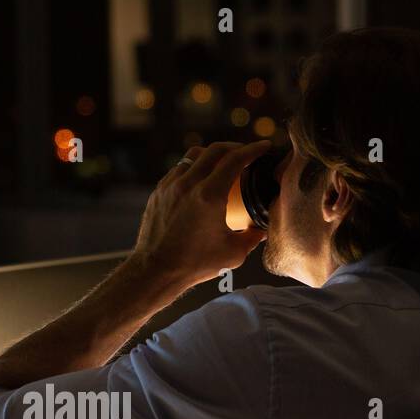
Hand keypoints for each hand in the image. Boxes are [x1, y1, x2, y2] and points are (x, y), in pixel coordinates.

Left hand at [133, 141, 270, 288]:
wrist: (155, 271)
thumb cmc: (193, 265)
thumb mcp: (233, 253)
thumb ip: (253, 237)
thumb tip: (264, 229)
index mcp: (209, 196)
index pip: (235, 160)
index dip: (253, 150)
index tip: (264, 147)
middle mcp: (188, 185)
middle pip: (215, 150)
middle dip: (234, 147)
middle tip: (245, 153)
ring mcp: (170, 186)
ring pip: (193, 156)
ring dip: (211, 155)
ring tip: (222, 163)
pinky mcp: (159, 192)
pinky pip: (178, 169)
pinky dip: (193, 167)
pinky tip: (199, 178)